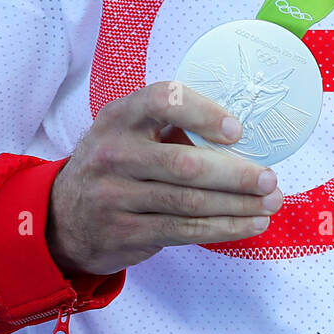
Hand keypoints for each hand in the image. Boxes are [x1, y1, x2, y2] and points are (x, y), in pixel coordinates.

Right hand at [46, 82, 284, 275]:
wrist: (63, 217)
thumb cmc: (116, 164)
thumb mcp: (130, 133)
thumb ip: (174, 128)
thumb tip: (243, 138)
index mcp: (121, 116)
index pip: (162, 100)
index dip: (204, 112)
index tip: (238, 131)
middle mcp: (115, 153)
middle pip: (185, 164)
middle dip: (236, 174)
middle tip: (270, 179)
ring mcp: (116, 196)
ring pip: (190, 202)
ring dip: (238, 205)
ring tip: (271, 204)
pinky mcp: (125, 232)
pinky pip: (184, 231)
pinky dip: (224, 228)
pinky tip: (250, 224)